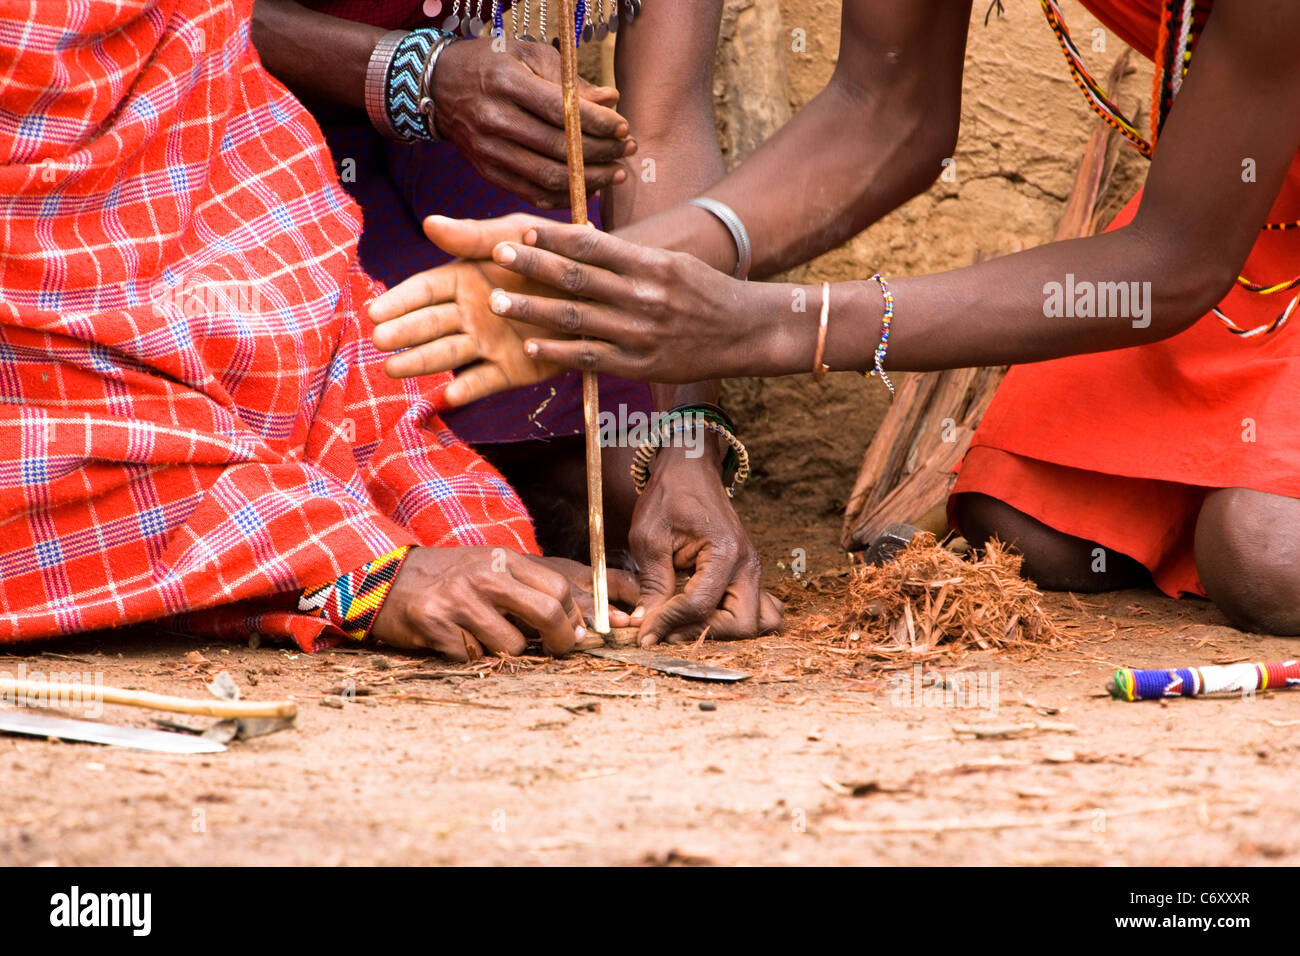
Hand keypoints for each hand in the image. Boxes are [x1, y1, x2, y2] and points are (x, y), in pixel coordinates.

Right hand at [370, 215, 574, 404]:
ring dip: (421, 362)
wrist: (598, 286)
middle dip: (403, 333)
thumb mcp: (514, 236)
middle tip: (379, 340)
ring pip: (448, 354)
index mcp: (463, 280)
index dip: (399, 301)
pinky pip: (484, 382)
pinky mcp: (512, 370)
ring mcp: (488, 344)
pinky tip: (446, 396)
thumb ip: (473, 236)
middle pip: (428, 325)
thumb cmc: (551, 252)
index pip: (422, 291)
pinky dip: (466, 390)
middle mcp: (469, 315)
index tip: (375, 311)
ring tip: (393, 369)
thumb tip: (429, 221)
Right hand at [371, 546, 638, 659]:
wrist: (386, 579)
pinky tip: (456, 640)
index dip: (572, 617)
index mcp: (502, 559)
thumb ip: (527, 589)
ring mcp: (459, 599)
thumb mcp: (489, 568)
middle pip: (547, 612)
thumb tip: (575, 626)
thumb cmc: (448, 578)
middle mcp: (484, 575)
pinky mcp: (435, 623)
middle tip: (557, 651)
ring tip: (486, 638)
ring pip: (512, 645)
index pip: (558, 588)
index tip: (573, 634)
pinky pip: (474, 658)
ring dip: (506, 651)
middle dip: (560, 641)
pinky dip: (472, 657)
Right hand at [432, 38, 633, 206]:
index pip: (561, 111)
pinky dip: (565, 196)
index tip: (623, 128)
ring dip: (589, 179)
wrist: (439, 87)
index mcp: (506, 83)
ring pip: (548, 176)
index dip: (597, 124)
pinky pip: (533, 193)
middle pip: (558, 148)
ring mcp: (489, 151)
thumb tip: (611, 100)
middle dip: (601, 153)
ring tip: (617, 173)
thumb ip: (570, 80)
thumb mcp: (528, 55)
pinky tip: (589, 187)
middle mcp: (494, 119)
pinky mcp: (488, 173)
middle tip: (627, 151)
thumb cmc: (491, 65)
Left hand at [486, 223, 785, 382]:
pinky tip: (531, 347)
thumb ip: (628, 256)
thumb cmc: (704, 292)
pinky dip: (559, 352)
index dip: (554, 236)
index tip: (521, 230)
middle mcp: (642, 295)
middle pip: (577, 277)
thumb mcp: (672, 263)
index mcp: (649, 264)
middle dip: (533, 264)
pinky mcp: (641, 364)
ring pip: (576, 318)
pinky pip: (592, 357)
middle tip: (497, 254)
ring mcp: (640, 332)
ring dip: (533, 309)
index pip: (593, 244)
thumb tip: (581, 240)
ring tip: (498, 302)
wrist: (746, 331)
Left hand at [629, 449, 782, 645]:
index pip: (701, 605)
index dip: (669, 623)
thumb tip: (645, 624)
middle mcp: (747, 564)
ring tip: (688, 624)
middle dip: (703, 632)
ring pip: (757, 622)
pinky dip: (735, 621)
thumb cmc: (668, 498)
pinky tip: (705, 616)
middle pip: (741, 624)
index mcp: (725, 552)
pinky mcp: (747, 575)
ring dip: (724, 631)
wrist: (690, 471)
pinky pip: (757, 610)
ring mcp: (752, 571)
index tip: (644, 634)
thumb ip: (652, 585)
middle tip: (667, 630)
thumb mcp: (649, 539)